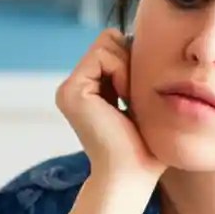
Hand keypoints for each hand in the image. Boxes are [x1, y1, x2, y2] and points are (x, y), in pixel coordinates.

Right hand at [55, 28, 164, 185]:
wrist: (132, 173)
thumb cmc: (146, 146)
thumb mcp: (142, 101)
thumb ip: (136, 74)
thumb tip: (143, 42)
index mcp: (88, 90)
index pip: (114, 46)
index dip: (134, 61)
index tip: (139, 94)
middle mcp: (74, 88)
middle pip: (109, 39)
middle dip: (130, 61)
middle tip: (134, 97)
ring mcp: (69, 89)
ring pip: (106, 43)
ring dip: (127, 68)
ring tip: (128, 100)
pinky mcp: (71, 91)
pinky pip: (102, 55)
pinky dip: (121, 72)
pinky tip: (123, 99)